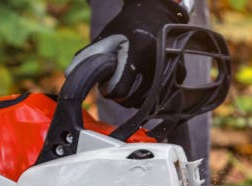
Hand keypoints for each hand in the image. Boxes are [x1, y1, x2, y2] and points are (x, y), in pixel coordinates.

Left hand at [67, 0, 189, 107]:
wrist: (155, 15)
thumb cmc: (126, 28)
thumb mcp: (104, 39)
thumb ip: (86, 58)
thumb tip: (71, 78)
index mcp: (138, 52)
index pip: (119, 92)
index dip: (109, 90)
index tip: (107, 82)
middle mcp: (158, 63)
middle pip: (133, 101)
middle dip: (121, 95)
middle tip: (118, 80)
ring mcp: (172, 70)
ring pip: (147, 104)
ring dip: (135, 98)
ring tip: (131, 81)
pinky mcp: (180, 76)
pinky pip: (160, 99)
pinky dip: (150, 95)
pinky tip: (145, 81)